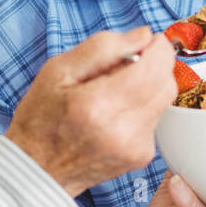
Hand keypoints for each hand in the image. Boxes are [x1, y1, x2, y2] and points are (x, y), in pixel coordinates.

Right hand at [6, 27, 174, 197]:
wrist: (39, 170)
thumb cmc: (41, 119)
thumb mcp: (58, 70)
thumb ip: (103, 47)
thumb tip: (144, 35)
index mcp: (98, 104)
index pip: (154, 67)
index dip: (158, 47)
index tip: (148, 41)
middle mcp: (122, 129)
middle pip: (166, 82)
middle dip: (155, 65)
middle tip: (126, 64)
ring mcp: (135, 147)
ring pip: (164, 99)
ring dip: (148, 86)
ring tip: (115, 91)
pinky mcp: (141, 156)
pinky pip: (156, 118)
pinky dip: (142, 108)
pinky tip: (115, 113)